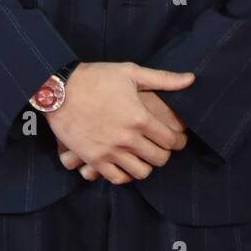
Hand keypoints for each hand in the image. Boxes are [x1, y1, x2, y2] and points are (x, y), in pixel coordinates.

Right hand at [48, 61, 193, 184]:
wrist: (59, 90)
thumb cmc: (96, 77)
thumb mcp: (130, 72)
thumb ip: (163, 79)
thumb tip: (191, 79)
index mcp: (139, 117)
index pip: (171, 140)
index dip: (178, 140)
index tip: (177, 138)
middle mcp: (127, 138)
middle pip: (159, 159)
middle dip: (164, 153)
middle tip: (161, 146)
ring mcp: (110, 152)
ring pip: (141, 172)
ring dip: (146, 165)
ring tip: (143, 155)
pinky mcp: (94, 160)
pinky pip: (118, 178)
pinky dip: (126, 174)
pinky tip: (126, 163)